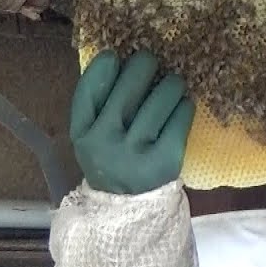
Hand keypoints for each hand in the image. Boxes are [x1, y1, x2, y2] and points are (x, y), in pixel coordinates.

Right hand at [70, 50, 194, 194]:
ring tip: (173, 83)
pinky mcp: (166, 159)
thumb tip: (117, 60)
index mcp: (82, 134)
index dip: (102, 68)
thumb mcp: (93, 139)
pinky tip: (182, 105)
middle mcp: (105, 141)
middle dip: (143, 66)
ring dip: (170, 84)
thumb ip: (98, 107)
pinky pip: (180, 117)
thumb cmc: (113, 162)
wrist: (130, 211)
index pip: (88, 91)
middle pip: (128, 88)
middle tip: (151, 62)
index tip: (115, 55)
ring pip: (160, 98)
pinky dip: (184, 106)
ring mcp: (136, 151)